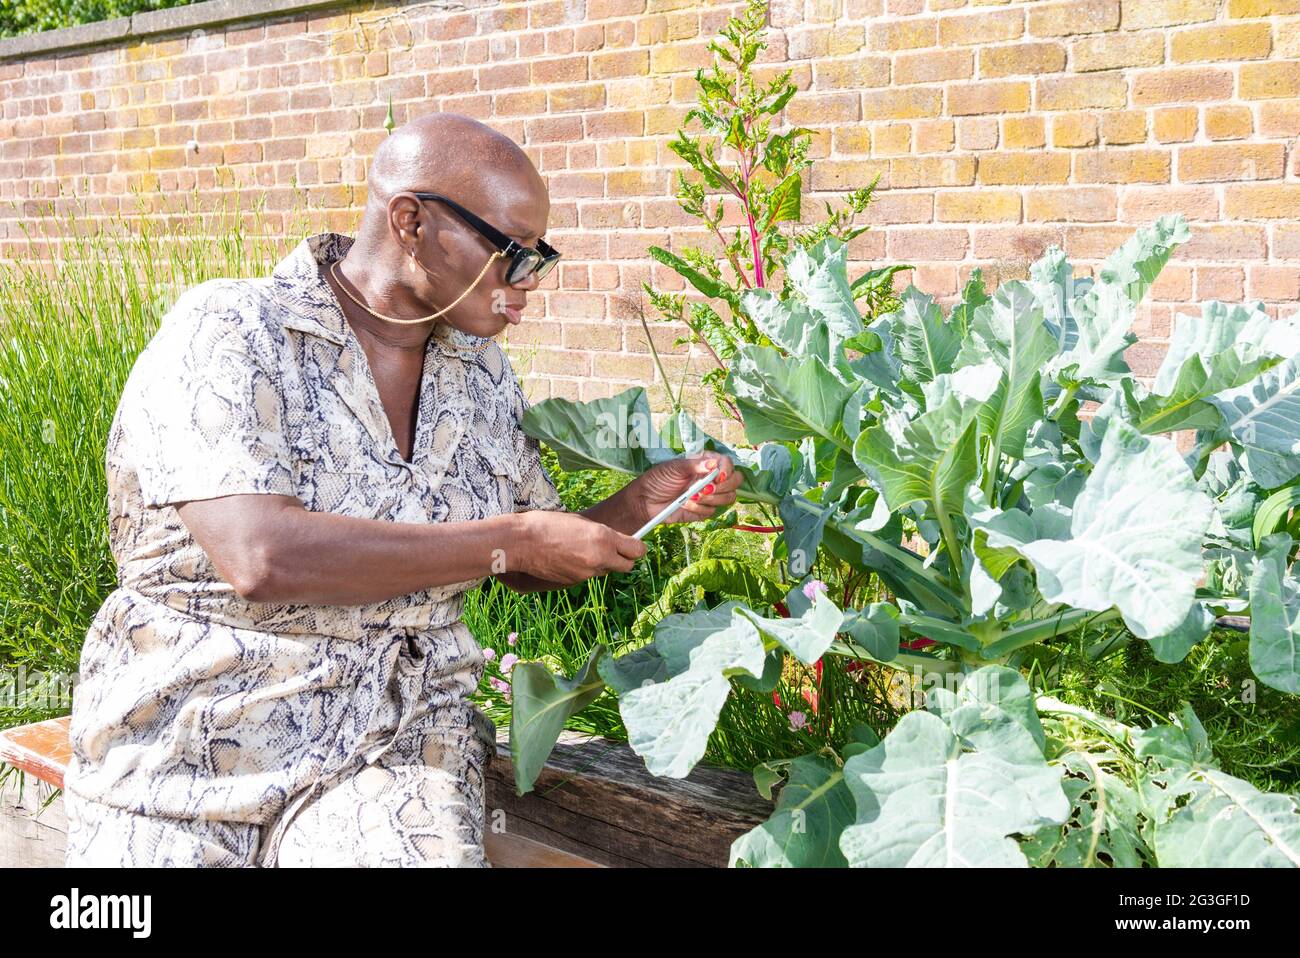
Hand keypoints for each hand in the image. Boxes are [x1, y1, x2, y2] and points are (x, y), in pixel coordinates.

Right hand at [514, 510, 646, 584]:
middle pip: (628, 566)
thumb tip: (613, 539)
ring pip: (606, 571)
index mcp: (603, 538)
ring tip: (584, 550)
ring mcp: (587, 573)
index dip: (638, 547)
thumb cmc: (548, 524)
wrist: (521, 543)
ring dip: (603, 563)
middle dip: (625, 559)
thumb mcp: (582, 522)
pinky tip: (570, 557)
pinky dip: (586, 568)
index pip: (637, 550)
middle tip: (617, 549)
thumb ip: (601, 533)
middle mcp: (600, 558)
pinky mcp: (575, 582)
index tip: (636, 544)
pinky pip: (589, 575)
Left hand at [629, 453, 740, 528]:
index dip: (727, 470)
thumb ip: (694, 465)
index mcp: (706, 463)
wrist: (646, 501)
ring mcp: (709, 495)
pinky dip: (699, 509)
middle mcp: (711, 478)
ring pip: (728, 498)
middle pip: (735, 482)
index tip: (718, 477)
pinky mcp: (704, 510)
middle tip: (705, 489)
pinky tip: (685, 505)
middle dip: (723, 487)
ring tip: (692, 497)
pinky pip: (712, 512)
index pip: (727, 463)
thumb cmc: (658, 479)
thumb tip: (713, 464)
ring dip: (711, 499)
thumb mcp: (674, 468)